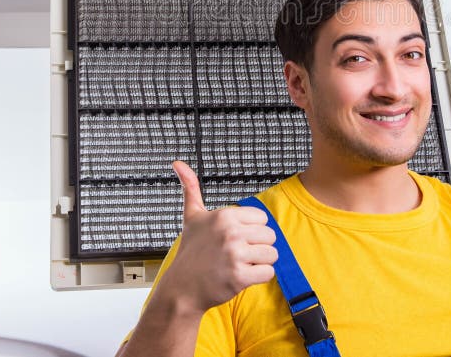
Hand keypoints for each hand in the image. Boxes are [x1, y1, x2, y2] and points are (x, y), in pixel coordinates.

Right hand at [162, 161, 277, 314]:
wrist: (181, 288)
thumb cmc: (191, 252)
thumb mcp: (192, 216)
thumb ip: (191, 187)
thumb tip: (178, 163)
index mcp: (224, 215)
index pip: (263, 219)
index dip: (252, 231)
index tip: (234, 239)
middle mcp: (230, 232)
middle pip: (270, 236)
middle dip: (258, 247)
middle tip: (237, 255)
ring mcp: (235, 255)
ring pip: (272, 254)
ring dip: (259, 263)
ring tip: (239, 265)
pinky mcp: (239, 276)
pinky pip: (268, 272)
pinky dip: (259, 277)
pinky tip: (241, 276)